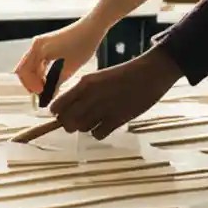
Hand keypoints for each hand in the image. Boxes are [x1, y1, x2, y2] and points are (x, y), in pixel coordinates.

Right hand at [15, 18, 105, 93]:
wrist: (91, 28)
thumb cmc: (83, 45)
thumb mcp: (70, 68)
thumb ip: (57, 83)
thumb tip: (49, 96)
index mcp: (39, 50)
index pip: (25, 72)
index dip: (31, 85)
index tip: (41, 95)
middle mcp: (35, 45)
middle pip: (23, 68)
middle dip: (30, 82)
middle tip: (41, 94)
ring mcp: (39, 43)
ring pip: (29, 65)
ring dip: (35, 77)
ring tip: (46, 88)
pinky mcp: (45, 43)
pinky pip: (36, 60)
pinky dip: (39, 70)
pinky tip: (48, 78)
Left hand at [49, 48, 182, 139]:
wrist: (150, 73)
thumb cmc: (122, 75)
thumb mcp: (96, 79)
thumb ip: (81, 92)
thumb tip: (66, 108)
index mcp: (83, 84)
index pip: (57, 106)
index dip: (58, 113)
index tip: (63, 113)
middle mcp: (90, 97)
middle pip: (66, 122)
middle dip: (69, 123)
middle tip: (78, 119)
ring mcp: (103, 109)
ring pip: (81, 129)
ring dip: (85, 127)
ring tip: (96, 119)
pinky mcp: (117, 119)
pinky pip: (97, 134)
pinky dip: (99, 132)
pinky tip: (106, 124)